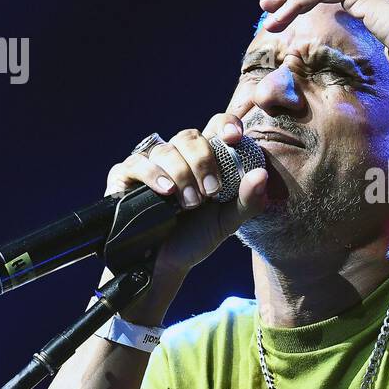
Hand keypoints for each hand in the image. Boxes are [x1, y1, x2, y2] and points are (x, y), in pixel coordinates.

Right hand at [102, 111, 269, 286]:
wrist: (165, 264)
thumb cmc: (197, 237)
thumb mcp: (227, 221)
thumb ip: (247, 200)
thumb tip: (262, 175)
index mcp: (204, 160)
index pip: (215, 127)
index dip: (225, 124)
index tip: (234, 138)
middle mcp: (177, 156)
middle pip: (189, 136)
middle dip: (202, 162)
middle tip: (211, 191)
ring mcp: (150, 164)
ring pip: (165, 150)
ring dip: (182, 176)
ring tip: (189, 204)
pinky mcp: (125, 175)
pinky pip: (137, 163)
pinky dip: (153, 175)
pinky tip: (166, 191)